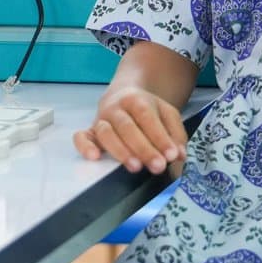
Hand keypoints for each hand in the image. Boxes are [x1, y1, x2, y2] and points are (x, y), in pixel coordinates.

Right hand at [71, 85, 187, 174]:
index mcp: (136, 100)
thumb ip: (176, 134)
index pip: (147, 117)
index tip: (172, 155)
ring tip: (135, 167)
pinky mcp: (90, 131)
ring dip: (120, 151)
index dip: (160, 137)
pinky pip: (82, 136)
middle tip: (158, 166)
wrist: (124, 96)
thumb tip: (179, 155)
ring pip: (106, 132)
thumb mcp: (167, 114)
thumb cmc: (148, 110)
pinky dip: (84, 146)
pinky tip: (94, 157)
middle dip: (143, 148)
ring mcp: (101, 119)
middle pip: (127, 127)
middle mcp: (116, 108)